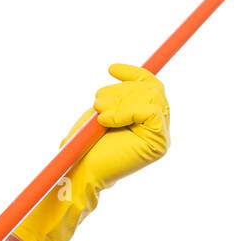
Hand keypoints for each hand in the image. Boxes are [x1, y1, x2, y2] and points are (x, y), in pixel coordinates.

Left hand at [12, 63, 169, 240]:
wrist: (80, 171)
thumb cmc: (85, 146)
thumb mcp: (100, 111)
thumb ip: (115, 95)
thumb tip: (118, 70)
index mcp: (146, 120)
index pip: (151, 87)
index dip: (134, 74)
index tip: (110, 69)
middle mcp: (158, 127)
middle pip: (151, 88)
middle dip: (121, 90)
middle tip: (97, 103)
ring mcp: (161, 136)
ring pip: (151, 96)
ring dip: (120, 100)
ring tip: (99, 114)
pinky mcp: (159, 143)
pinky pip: (150, 111)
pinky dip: (125, 111)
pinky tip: (106, 121)